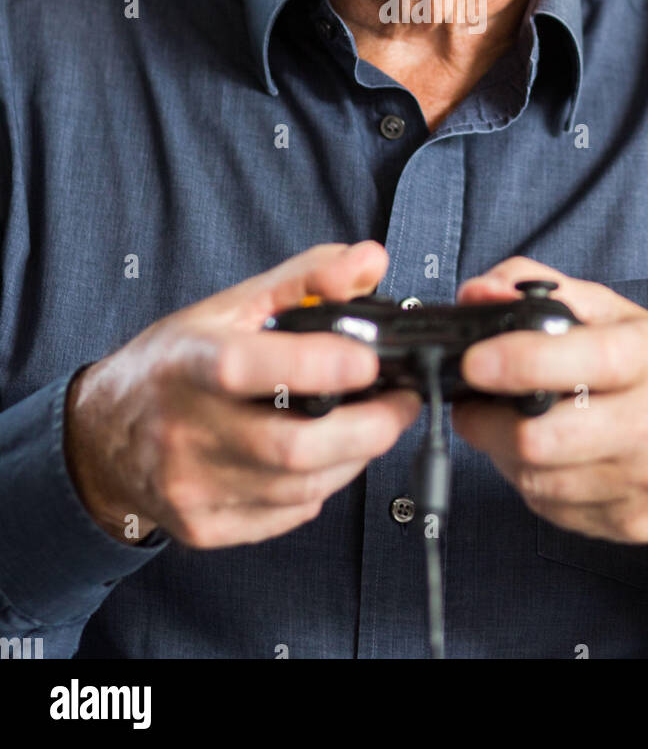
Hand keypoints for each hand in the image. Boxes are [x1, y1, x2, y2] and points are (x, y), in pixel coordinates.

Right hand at [64, 241, 420, 547]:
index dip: (318, 366)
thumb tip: (370, 261)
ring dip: (354, 457)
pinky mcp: (205, 528)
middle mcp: (184, 431)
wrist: (104, 434)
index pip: (251, 368)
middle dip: (368, 428)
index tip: (370, 360)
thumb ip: (306, 280)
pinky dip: (321, 487)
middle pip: (292, 447)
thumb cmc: (173, 364)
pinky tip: (324, 458)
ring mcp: (192, 488)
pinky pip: (287, 516)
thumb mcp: (230, 307)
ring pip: (301, 487)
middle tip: (402, 402)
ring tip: (371, 425)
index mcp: (188, 364)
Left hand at [452, 257, 647, 549]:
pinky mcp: (631, 525)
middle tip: (472, 397)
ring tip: (508, 421)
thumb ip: (540, 289)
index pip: (582, 362)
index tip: (474, 360)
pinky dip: (529, 478)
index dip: (517, 362)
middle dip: (487, 418)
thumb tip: (477, 293)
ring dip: (502, 449)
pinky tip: (542, 454)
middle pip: (542, 437)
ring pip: (536, 477)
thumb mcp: (617, 313)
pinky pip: (550, 505)